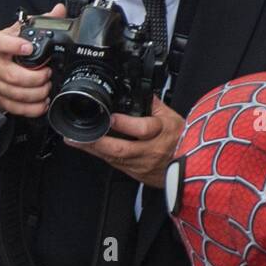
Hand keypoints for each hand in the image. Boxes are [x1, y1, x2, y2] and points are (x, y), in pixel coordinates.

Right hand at [0, 4, 65, 118]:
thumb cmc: (6, 52)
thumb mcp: (18, 33)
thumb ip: (39, 22)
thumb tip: (59, 10)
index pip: (0, 43)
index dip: (14, 46)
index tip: (28, 47)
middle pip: (13, 75)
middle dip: (34, 78)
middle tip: (47, 74)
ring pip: (16, 93)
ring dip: (36, 93)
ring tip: (47, 88)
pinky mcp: (1, 100)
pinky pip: (17, 108)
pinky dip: (32, 108)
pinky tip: (43, 103)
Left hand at [66, 96, 185, 187]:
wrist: (191, 167)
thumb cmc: (182, 140)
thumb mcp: (173, 117)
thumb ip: (154, 104)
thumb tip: (140, 91)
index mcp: (163, 132)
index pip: (143, 129)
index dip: (125, 124)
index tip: (110, 117)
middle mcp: (151, 151)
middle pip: (121, 149)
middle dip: (97, 143)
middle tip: (77, 136)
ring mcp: (143, 165)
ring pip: (114, 159)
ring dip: (93, 150)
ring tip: (74, 141)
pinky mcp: (137, 174)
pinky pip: (116, 165)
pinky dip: (101, 156)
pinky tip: (88, 149)